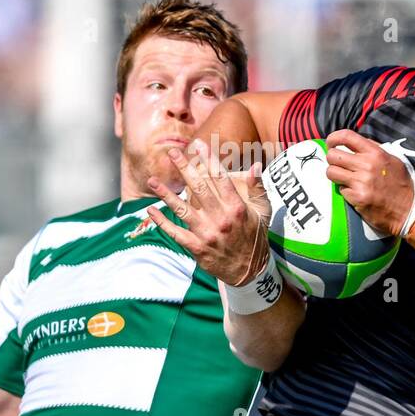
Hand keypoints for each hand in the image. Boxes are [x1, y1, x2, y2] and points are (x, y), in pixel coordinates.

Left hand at [147, 138, 271, 285]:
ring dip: (165, 195)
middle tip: (172, 153)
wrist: (249, 271)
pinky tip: (151, 210)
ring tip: (152, 181)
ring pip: (182, 210)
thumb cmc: (255, 237)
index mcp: (237, 207)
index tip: (199, 145)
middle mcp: (220, 219)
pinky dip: (162, 222)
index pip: (221, 178)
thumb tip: (257, 164)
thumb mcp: (263, 212)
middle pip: (199, 189)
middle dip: (184, 168)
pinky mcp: (196, 247)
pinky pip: (175, 232)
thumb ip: (258, 188)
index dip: (209, 160)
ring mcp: (207, 233)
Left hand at [324, 128, 414, 236]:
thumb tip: (355, 143)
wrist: (409, 210)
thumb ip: (374, 149)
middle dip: (332, 159)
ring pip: (331, 172)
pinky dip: (345, 190)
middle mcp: (367, 165)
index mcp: (376, 153)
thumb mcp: (393, 159)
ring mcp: (361, 182)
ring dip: (335, 175)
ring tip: (344, 178)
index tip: (331, 143)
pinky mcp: (357, 197)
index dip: (333, 138)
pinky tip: (355, 192)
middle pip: (333, 155)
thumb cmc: (401, 184)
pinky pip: (340, 189)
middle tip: (338, 165)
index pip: (347, 136)